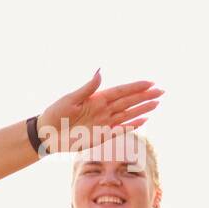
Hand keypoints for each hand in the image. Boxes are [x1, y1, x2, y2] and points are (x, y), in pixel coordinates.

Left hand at [38, 71, 163, 153]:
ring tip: (157, 103)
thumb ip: (87, 88)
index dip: (135, 86)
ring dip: (142, 109)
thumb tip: (100, 71)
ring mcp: (103, 123)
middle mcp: (103, 110)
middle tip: (161, 91)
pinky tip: (143, 121)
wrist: (47, 134)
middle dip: (145, 96)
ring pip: (128, 114)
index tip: (150, 82)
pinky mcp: (101, 136)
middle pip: (128, 101)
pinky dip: (131, 126)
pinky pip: (120, 130)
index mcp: (97, 99)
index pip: (121, 91)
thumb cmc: (55, 114)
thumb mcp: (70, 99)